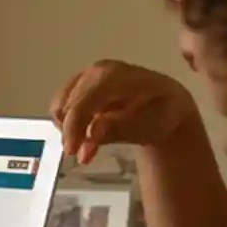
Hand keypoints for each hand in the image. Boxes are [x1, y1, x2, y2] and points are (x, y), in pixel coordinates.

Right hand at [49, 60, 198, 163]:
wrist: (166, 106)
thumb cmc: (162, 114)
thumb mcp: (151, 124)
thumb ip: (122, 129)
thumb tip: (93, 133)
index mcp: (115, 75)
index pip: (83, 99)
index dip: (73, 125)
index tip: (71, 151)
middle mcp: (96, 72)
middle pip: (67, 103)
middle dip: (71, 133)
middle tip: (84, 155)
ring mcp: (86, 77)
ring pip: (60, 106)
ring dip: (69, 130)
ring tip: (89, 147)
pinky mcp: (79, 87)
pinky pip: (63, 108)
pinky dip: (69, 127)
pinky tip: (86, 141)